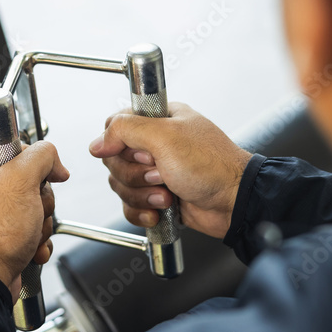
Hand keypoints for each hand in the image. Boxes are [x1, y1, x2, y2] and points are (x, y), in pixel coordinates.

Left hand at [0, 141, 69, 298]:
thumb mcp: (21, 179)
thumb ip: (41, 156)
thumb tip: (53, 159)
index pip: (20, 154)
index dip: (37, 167)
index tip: (42, 179)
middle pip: (32, 184)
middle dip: (40, 203)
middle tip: (30, 212)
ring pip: (35, 209)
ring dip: (41, 225)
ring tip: (28, 235)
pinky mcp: (3, 239)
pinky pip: (32, 232)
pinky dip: (38, 242)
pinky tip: (31, 249)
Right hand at [88, 103, 252, 238]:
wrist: (234, 203)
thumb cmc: (211, 166)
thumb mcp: (165, 136)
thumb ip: (125, 130)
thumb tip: (97, 143)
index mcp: (159, 119)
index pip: (116, 125)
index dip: (116, 142)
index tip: (133, 152)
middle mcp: (156, 144)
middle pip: (115, 159)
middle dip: (134, 174)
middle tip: (159, 173)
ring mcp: (156, 171)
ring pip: (121, 184)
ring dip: (141, 194)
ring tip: (167, 193)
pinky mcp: (157, 196)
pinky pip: (131, 206)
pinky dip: (142, 211)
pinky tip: (160, 210)